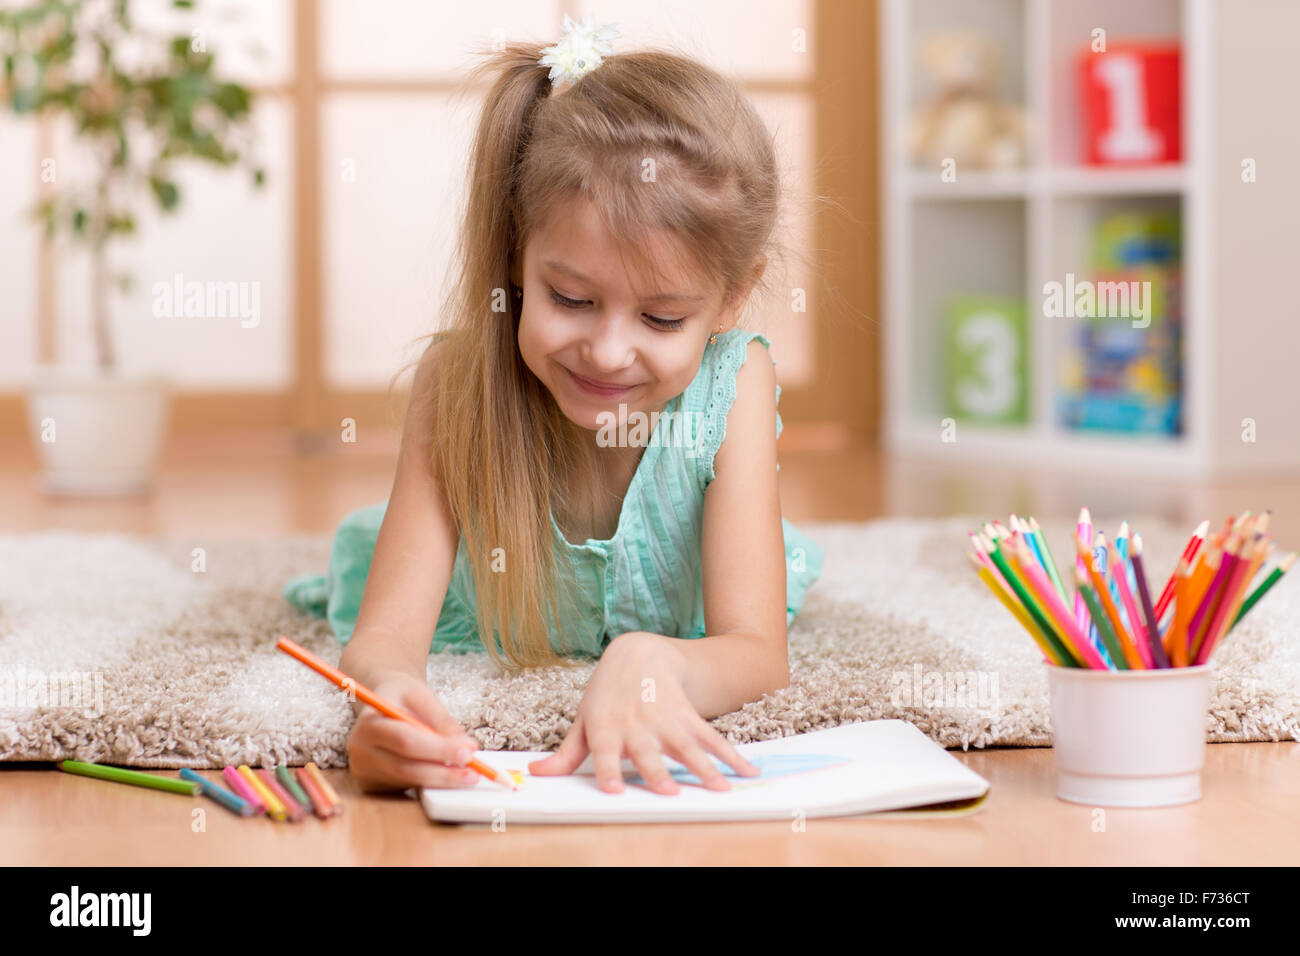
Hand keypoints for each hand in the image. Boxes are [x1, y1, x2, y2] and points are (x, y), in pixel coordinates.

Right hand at [346, 671, 481, 792]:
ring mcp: (364, 770)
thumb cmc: (402, 696)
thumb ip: (442, 720)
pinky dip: (430, 784)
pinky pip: (405, 786)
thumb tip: (466, 747)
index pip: (405, 740)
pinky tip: (450, 777)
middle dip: (443, 772)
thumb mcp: (422, 696)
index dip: (438, 749)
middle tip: (475, 771)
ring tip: (469, 776)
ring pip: (408, 781)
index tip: (468, 753)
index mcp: (369, 721)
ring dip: (441, 780)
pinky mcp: (373, 784)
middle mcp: (360, 749)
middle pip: (405, 767)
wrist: (380, 702)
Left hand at [526, 631, 758, 794]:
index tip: (614, 790)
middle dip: (659, 771)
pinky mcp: (688, 715)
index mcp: (606, 728)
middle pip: (649, 751)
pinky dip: (731, 755)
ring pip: (686, 745)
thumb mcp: (584, 719)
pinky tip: (747, 772)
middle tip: (670, 792)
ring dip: (705, 767)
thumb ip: (566, 753)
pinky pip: (711, 737)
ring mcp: (665, 719)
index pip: (605, 752)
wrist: (639, 655)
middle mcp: (637, 725)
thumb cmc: (606, 694)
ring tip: (720, 787)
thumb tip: (535, 774)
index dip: (609, 770)